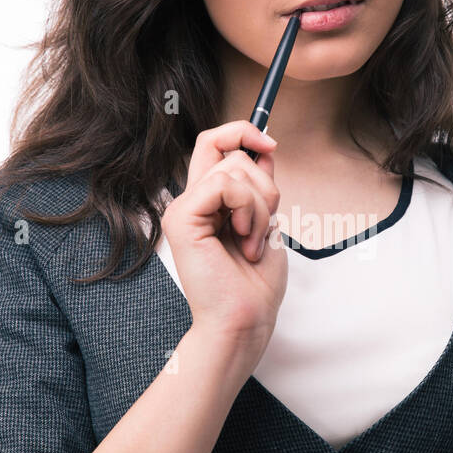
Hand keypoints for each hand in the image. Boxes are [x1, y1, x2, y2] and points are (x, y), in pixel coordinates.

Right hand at [160, 120, 286, 360]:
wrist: (244, 320)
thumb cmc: (254, 284)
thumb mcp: (265, 221)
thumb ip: (259, 186)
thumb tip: (263, 147)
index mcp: (209, 201)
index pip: (215, 143)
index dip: (242, 132)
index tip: (271, 145)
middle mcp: (192, 201)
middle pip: (229, 151)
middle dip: (265, 183)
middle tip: (264, 224)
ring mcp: (183, 208)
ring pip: (234, 167)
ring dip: (260, 205)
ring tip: (252, 240)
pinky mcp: (181, 219)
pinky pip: (223, 185)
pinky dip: (247, 210)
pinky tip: (243, 239)